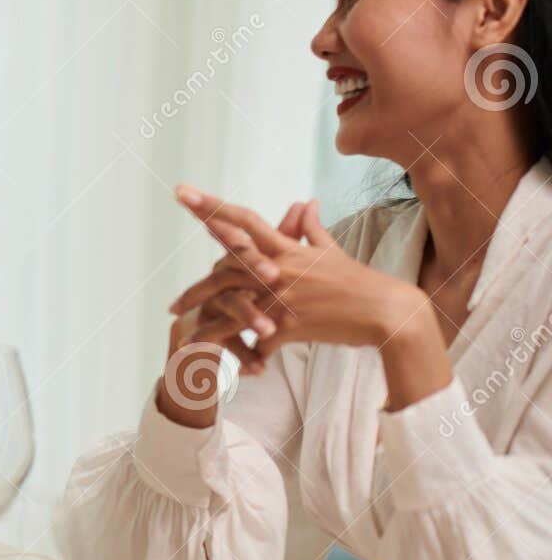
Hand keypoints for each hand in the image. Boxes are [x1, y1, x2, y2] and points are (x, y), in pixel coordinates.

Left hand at [170, 187, 427, 357]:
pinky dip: (249, 355)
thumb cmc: (359, 281)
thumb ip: (310, 229)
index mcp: (286, 248)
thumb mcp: (332, 251)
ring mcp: (282, 298)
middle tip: (172, 307)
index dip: (211, 205)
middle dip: (195, 292)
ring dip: (207, 330)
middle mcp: (279, 269)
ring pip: (232, 313)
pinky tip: (241, 368)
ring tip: (186, 343)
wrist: (387, 312)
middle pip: (223, 273)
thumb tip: (306, 202)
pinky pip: (258, 342)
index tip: (181, 192)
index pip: (242, 219)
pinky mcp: (290, 326)